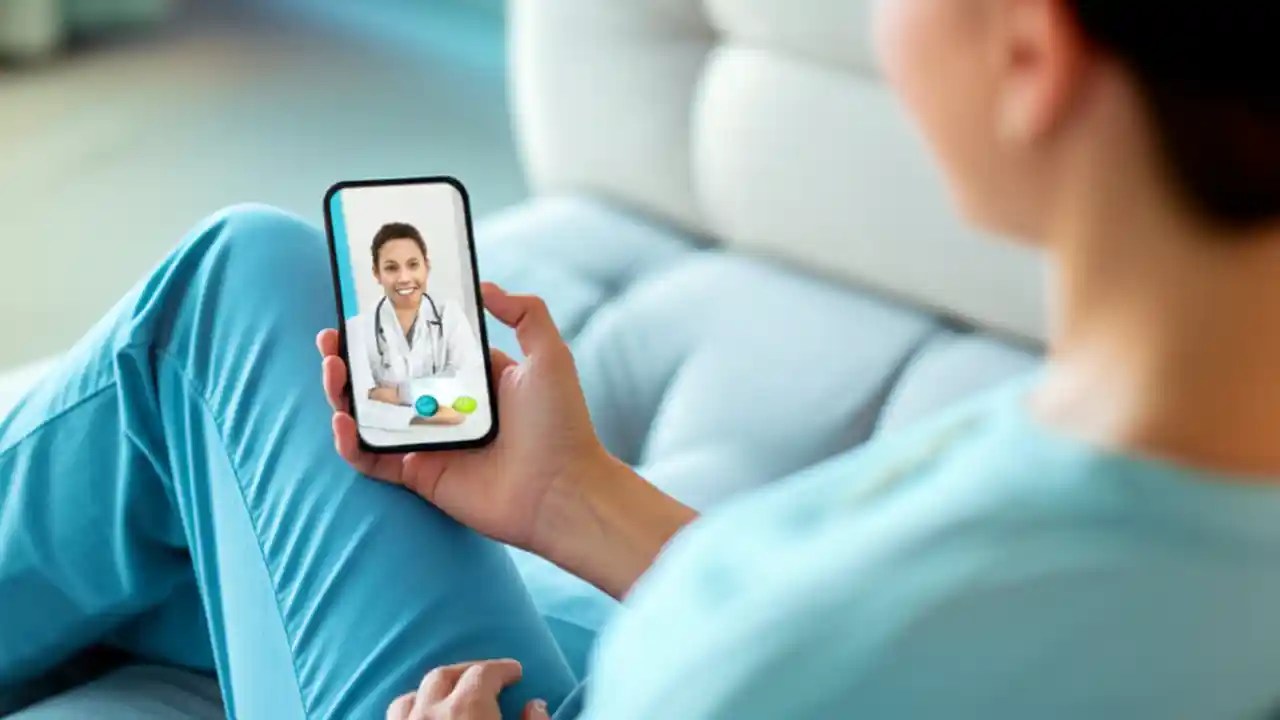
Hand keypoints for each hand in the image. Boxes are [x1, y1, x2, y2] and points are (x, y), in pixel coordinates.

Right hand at [318, 283, 609, 553]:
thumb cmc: (560, 424)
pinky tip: (343, 419)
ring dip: (342, 391)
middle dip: (352, 356)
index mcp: (471, 377)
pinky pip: (372, 458)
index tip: (364, 309)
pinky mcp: (419, 474)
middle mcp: (445, 406)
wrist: (563, 490)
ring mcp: (429, 440)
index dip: (391, 329)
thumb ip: (525, 313)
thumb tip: (486, 286)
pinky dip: (350, 442)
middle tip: (331, 337)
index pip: (421, 347)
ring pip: (370, 413)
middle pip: (385, 377)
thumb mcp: (549, 354)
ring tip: (331, 366)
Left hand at [384, 659, 549, 719]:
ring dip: (429, 692)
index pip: (484, 673)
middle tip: (485, 678)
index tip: (515, 672)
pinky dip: (410, 714)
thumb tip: (534, 706)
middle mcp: (429, 715)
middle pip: (443, 676)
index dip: (502, 669)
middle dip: (466, 671)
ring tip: (446, 698)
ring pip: (408, 699)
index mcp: (466, 710)